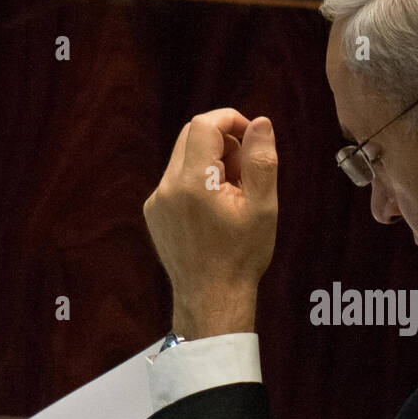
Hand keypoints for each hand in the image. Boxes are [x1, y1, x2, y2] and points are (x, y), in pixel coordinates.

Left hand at [141, 109, 279, 338]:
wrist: (212, 298)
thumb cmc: (241, 255)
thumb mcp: (263, 207)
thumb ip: (261, 160)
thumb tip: (259, 123)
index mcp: (193, 183)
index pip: (204, 124)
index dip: (230, 120)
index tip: (251, 137)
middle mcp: (167, 187)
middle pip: (191, 136)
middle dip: (223, 142)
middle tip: (246, 173)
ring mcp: (157, 200)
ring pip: (184, 157)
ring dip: (211, 163)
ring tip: (233, 197)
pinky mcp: (154, 212)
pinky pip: (176, 179)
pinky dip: (197, 181)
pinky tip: (215, 212)